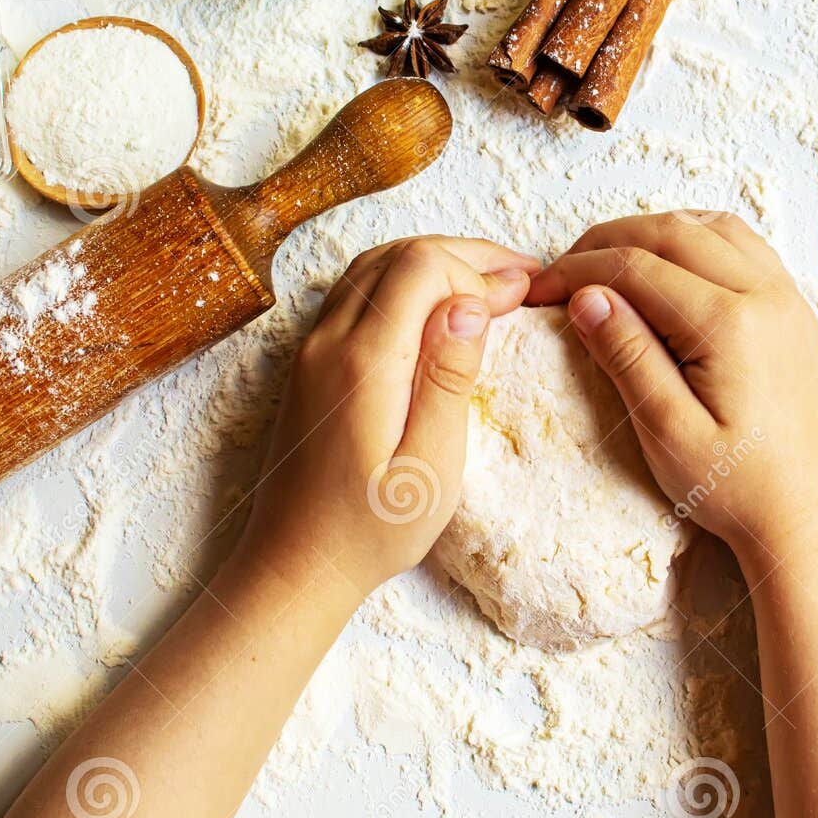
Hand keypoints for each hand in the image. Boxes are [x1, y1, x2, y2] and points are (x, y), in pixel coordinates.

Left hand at [240, 236, 537, 593]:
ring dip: (434, 261)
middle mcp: (328, 342)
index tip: (523, 295)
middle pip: (397, 254)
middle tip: (521, 276)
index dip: (478, 269)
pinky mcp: (309, 363)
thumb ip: (449, 379)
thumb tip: (469, 303)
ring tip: (490, 282)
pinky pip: (355, 292)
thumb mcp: (430, 468)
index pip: (421, 267)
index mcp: (363, 363)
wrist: (295, 564)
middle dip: (464, 255)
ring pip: (373, 266)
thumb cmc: (370, 530)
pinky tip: (438, 304)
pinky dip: (403, 280)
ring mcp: (311, 349)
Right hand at [525, 212, 817, 573]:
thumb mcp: (668, 433)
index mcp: (731, 325)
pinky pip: (744, 246)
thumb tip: (586, 296)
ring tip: (608, 261)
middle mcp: (766, 296)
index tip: (539, 290)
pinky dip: (697, 240)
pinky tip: (669, 265)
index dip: (578, 270)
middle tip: (564, 269)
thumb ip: (628, 357)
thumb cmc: (737, 489)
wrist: (807, 519)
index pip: (636, 269)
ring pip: (711, 228)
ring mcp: (788, 299)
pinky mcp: (795, 312)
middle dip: (608, 241)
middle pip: (673, 233)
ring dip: (654, 232)